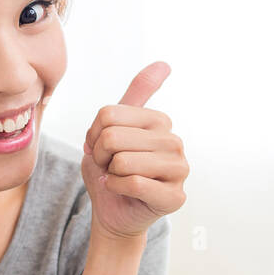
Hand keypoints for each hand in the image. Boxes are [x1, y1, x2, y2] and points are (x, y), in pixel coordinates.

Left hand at [81, 62, 188, 239]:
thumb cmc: (110, 171)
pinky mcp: (176, 196)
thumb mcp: (112, 128)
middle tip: (109, 168)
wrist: (112, 211)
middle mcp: (174, 141)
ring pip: (123, 161)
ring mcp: (179, 169)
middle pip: (112, 137)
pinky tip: (122, 192)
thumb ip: (134, 97)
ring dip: (109, 174)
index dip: (94, 137)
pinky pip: (133, 183)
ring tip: (117, 179)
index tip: (103, 150)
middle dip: (100, 157)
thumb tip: (165, 63)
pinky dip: (116, 188)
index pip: (107, 116)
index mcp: (159, 121)